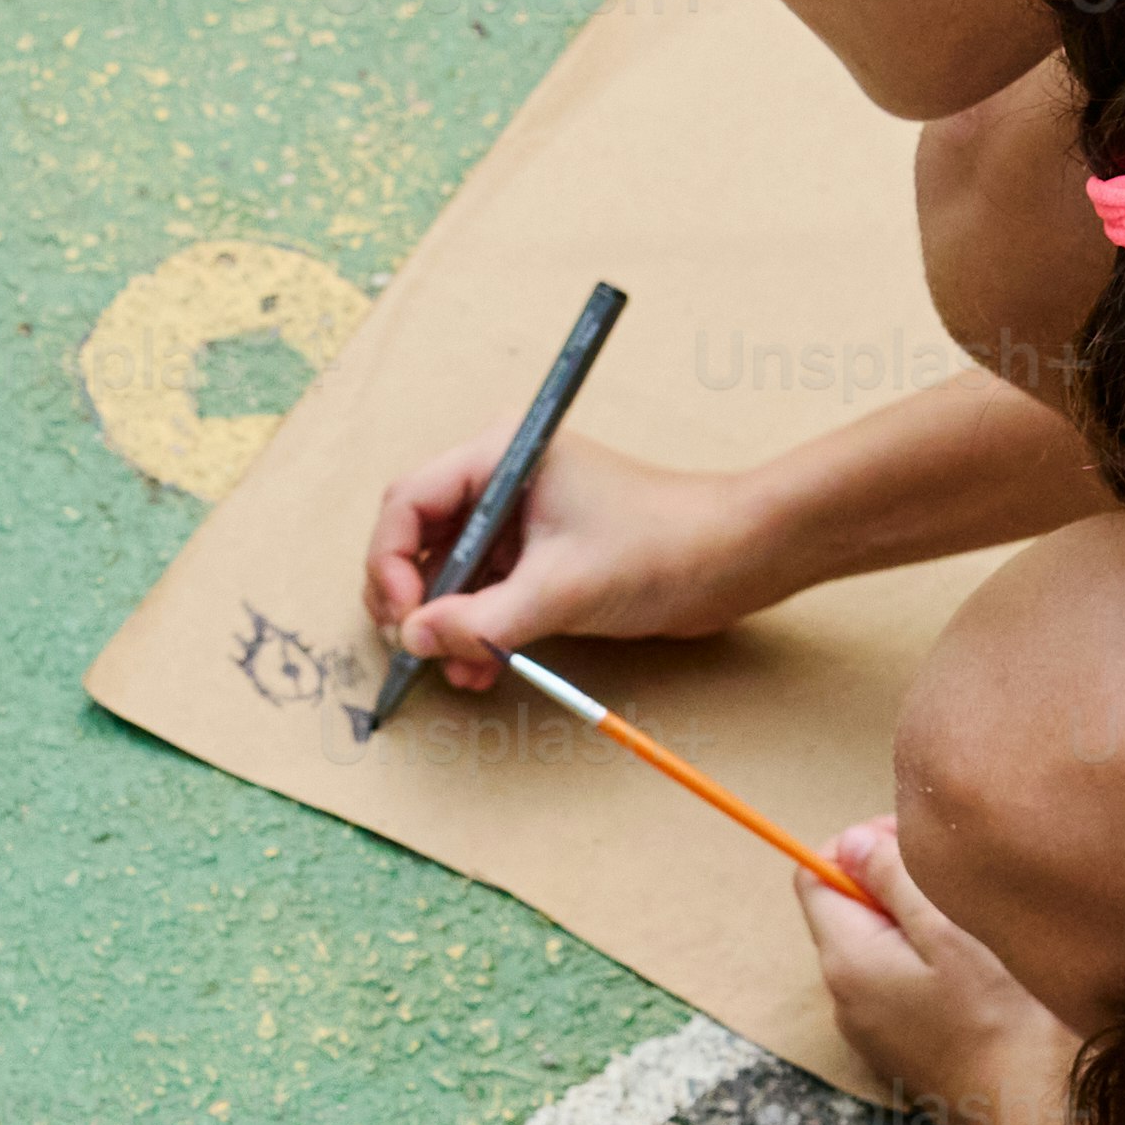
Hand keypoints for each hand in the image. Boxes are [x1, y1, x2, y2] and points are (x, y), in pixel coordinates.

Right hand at [358, 431, 769, 700]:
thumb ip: (481, 620)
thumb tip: (415, 641)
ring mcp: (517, 520)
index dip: (390, 563)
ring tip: (457, 669)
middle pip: (418, 537)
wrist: (734, 559)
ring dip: (444, 624)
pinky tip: (480, 668)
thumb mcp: (561, 588)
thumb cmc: (661, 546)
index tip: (403, 617)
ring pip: (447, 573)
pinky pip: (482, 593)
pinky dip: (474, 630)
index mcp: (500, 456)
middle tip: (418, 648)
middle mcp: (499, 480)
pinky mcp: (537, 556)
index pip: (409, 502)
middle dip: (413, 599)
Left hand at [804, 818, 1073, 1124]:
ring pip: (871, 948)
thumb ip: (891, 881)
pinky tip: (969, 969)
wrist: (1029, 1107)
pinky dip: (920, 962)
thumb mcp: (946, 931)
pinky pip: (893, 984)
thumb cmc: (998, 1017)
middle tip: (951, 879)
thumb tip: (850, 843)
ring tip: (966, 923)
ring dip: (908, 923)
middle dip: (887, 884)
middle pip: (844, 912)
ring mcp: (868, 1027)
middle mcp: (843, 997)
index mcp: (846, 960)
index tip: (913, 843)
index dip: (857, 848)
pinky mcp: (898, 1046)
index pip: (814, 877)